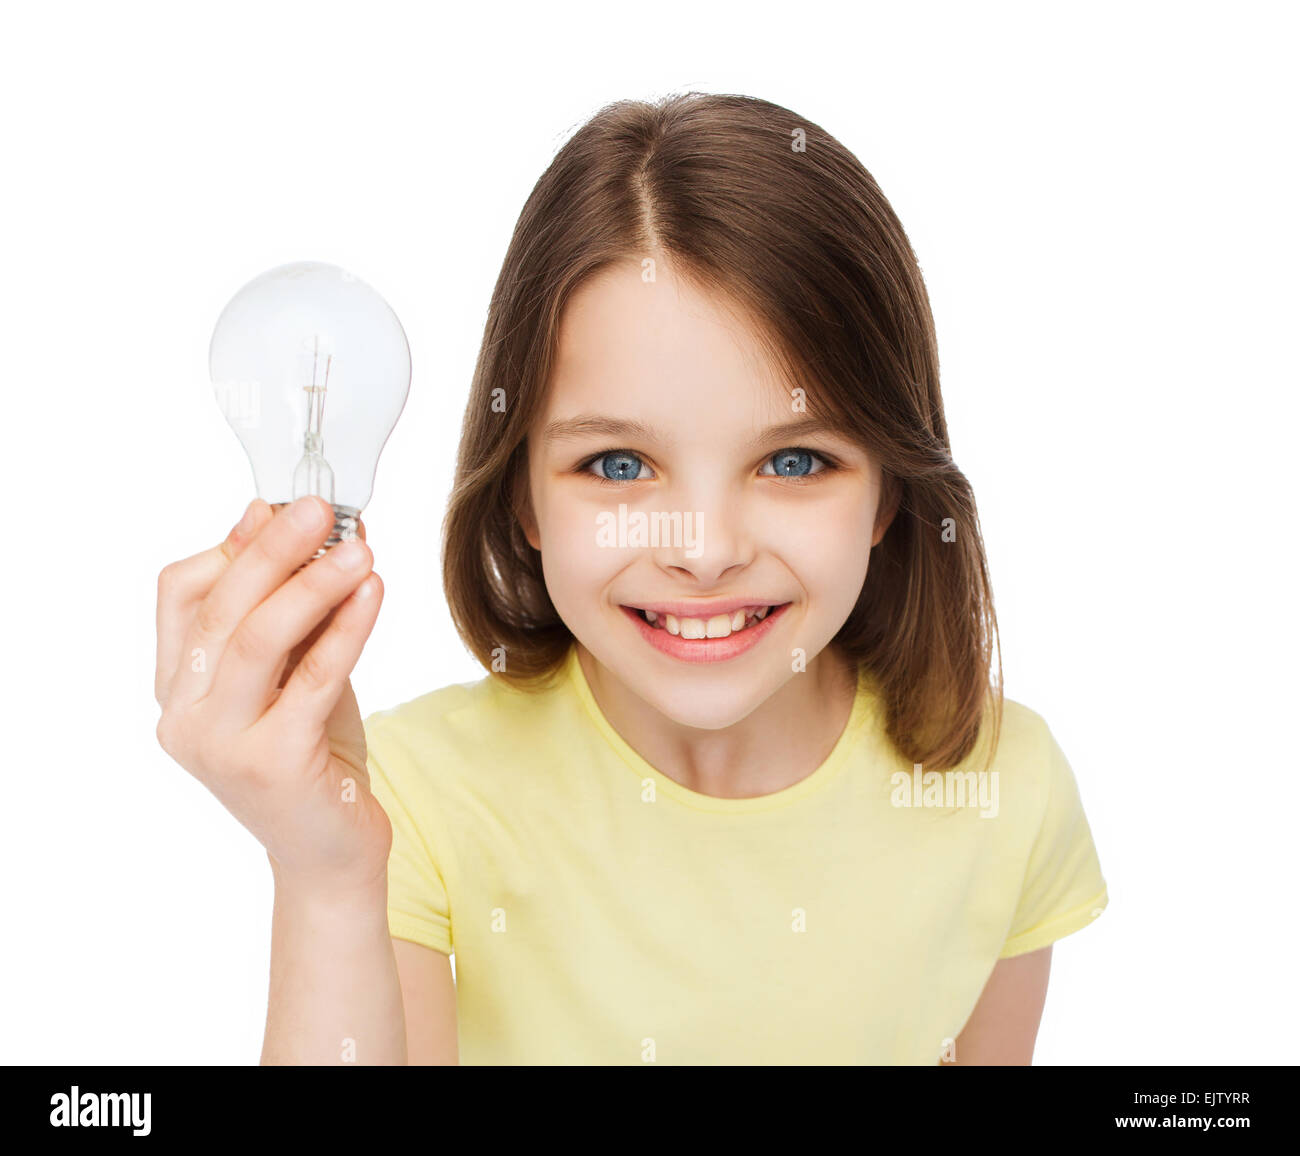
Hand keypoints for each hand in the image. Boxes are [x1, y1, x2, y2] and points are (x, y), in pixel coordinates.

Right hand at [154, 497, 391, 897]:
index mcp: (175, 688)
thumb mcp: (290, 672)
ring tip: (358, 546)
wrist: (329, 853)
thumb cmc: (311, 754)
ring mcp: (221, 744)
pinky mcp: (272, 764)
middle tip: (323, 508)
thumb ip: (283, 610)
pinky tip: (373, 592)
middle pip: (223, 608)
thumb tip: (279, 522)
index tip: (281, 509)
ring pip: (259, 638)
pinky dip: (347, 627)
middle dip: (275, 549)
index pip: (179, 593)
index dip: (232, 545)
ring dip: (313, 582)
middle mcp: (183, 716)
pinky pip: (313, 678)